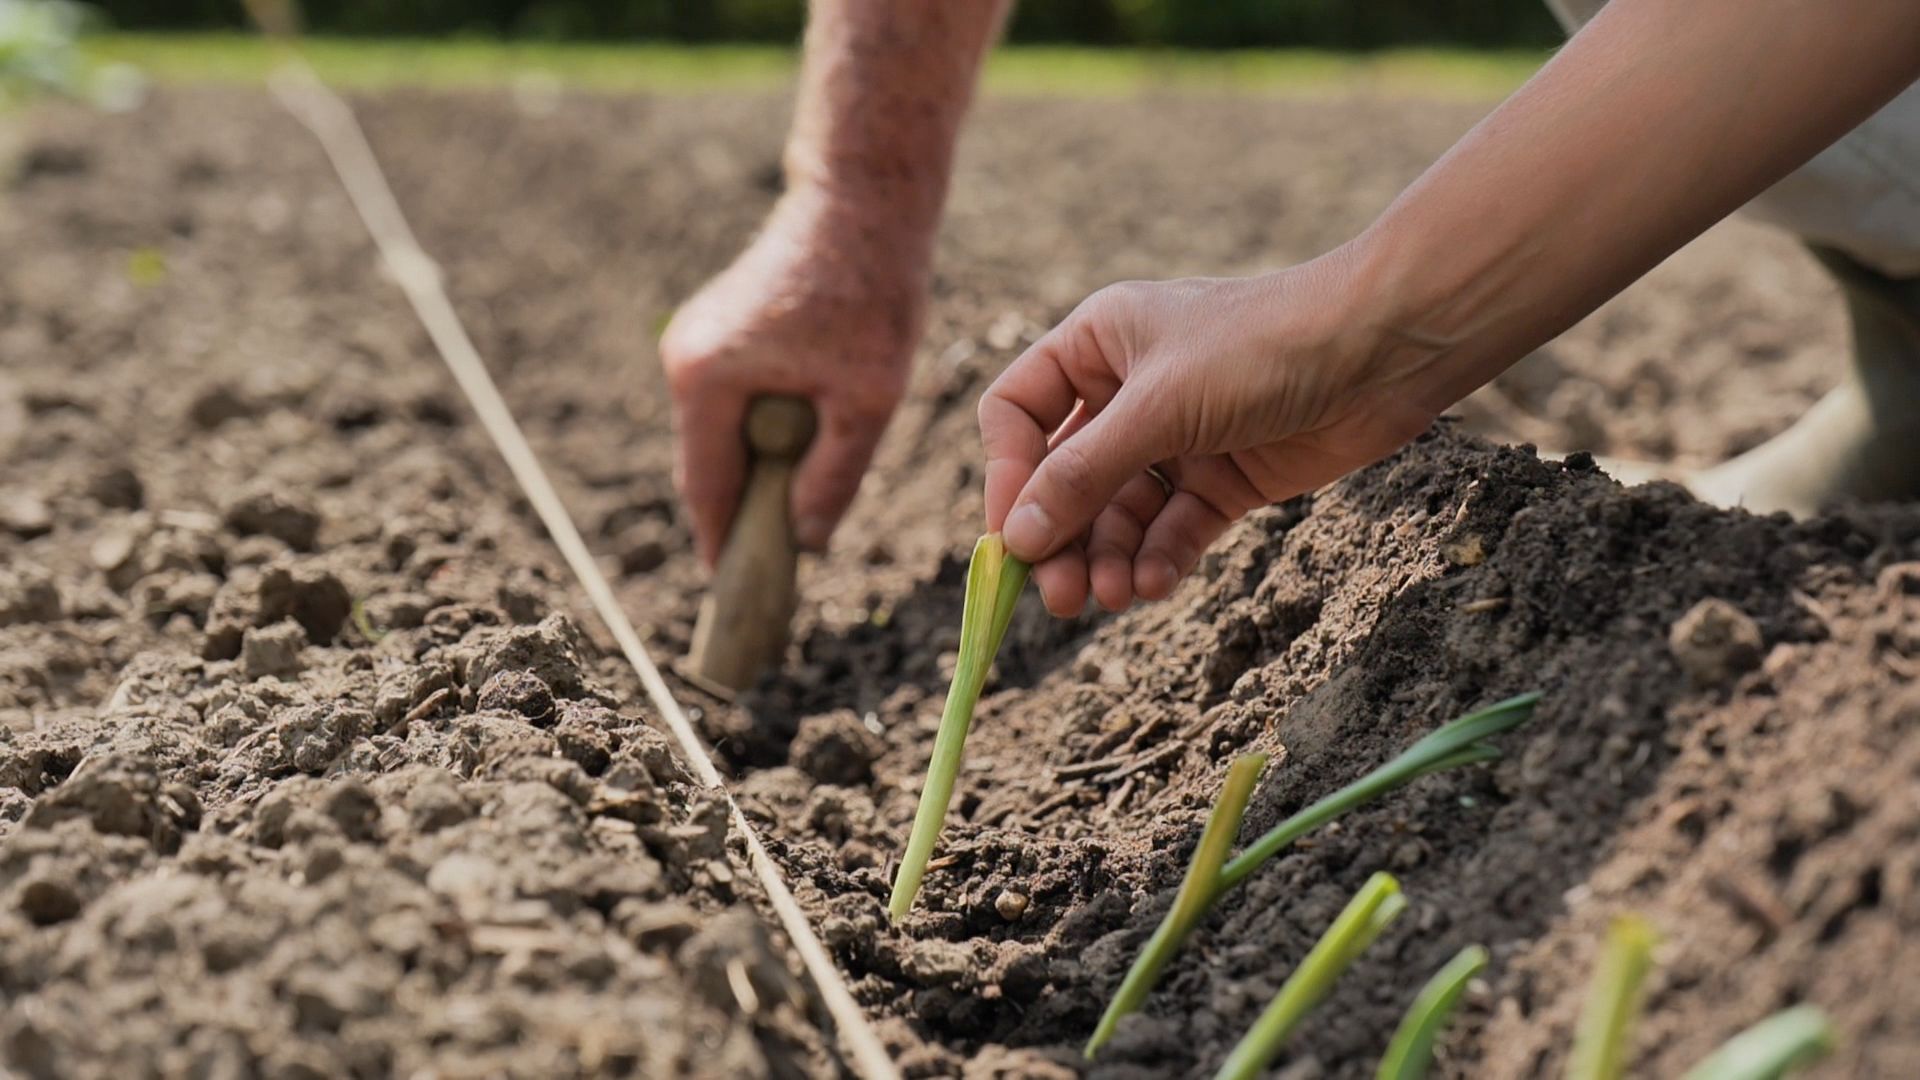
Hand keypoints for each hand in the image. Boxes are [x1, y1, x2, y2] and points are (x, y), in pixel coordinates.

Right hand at [660, 191, 925, 564]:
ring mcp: (695, 342)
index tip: (736, 596)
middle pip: (708, 465)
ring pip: (723, 436)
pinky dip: (763, 432)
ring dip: (758, 468)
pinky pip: (733, 405)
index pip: (706, 489)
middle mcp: (685, 362)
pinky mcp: (718, 330)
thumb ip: (833, 478)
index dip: (724, 546)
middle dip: (744, 511)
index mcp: (707, 380)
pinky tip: (804, 447)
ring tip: (801, 506)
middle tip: (780, 563)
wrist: (863, 201)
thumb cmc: (871, 294)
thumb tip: (804, 542)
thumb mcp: (867, 402)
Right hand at [978, 255, 1439, 615]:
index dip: (1006, 476)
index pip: (1019, 415)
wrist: (1383, 351)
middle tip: (1058, 598)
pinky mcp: (1224, 479)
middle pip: (1065, 478)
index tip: (1010, 539)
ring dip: (1109, 558)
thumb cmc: (1262, 348)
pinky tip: (1156, 584)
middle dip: (1060, 537)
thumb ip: (1084, 475)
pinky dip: (1160, 559)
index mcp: (1098, 345)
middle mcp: (1128, 391)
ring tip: (1114, 597)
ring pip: (1119, 513)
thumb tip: (1015, 541)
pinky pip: (1173, 529)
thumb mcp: (1159, 408)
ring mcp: (1178, 438)